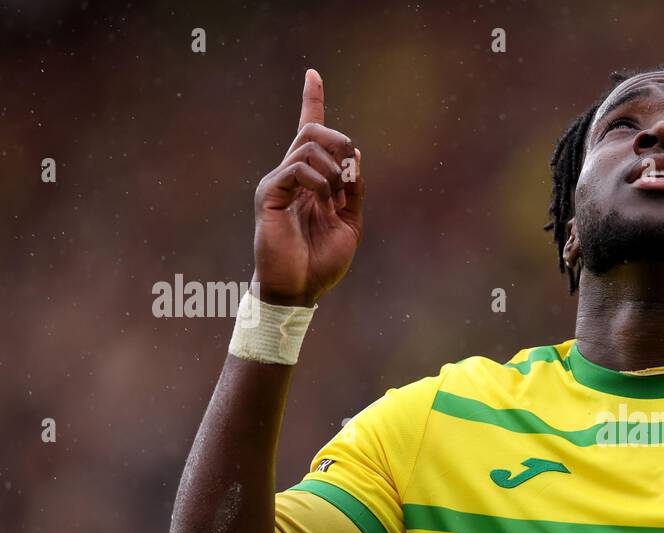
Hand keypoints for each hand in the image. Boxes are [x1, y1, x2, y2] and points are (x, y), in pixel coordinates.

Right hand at [252, 69, 363, 305]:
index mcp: (309, 180)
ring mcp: (278, 182)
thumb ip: (353, 190)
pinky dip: (319, 181)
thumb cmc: (320, 261)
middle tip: (351, 170)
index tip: (313, 73)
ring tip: (337, 199)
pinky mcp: (269, 194)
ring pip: (306, 146)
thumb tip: (355, 156)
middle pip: (311, 130)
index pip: (309, 132)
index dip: (312, 101)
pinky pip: (297, 169)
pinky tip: (324, 202)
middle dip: (338, 140)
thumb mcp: (350, 223)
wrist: (299, 290)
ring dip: (333, 168)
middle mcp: (290, 175)